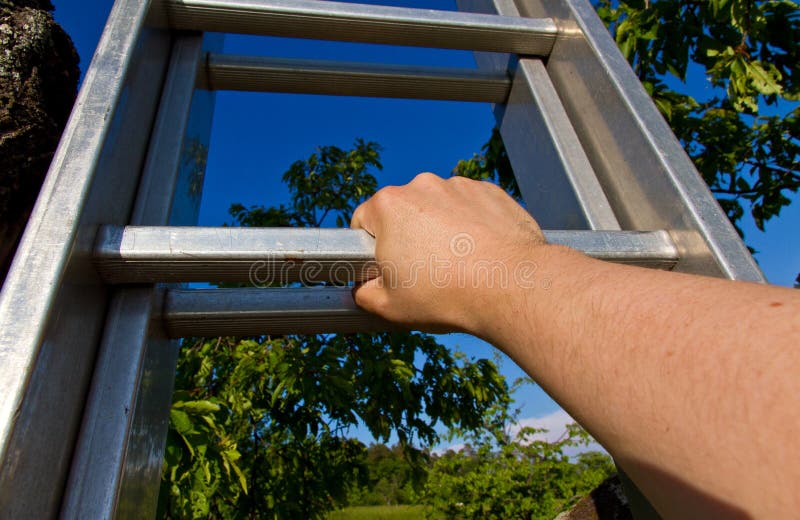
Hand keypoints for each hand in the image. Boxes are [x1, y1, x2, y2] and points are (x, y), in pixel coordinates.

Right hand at [350, 173, 550, 334]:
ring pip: (439, 207)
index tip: (388, 267)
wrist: (512, 286)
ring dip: (442, 228)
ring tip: (458, 264)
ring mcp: (459, 186)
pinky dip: (472, 224)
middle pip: (403, 210)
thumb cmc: (447, 295)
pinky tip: (481, 253)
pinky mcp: (490, 192)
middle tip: (425, 271)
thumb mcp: (389, 307)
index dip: (372, 247)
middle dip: (409, 236)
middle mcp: (422, 186)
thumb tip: (363, 287)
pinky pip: (471, 207)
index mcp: (389, 206)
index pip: (364, 221)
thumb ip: (364, 293)